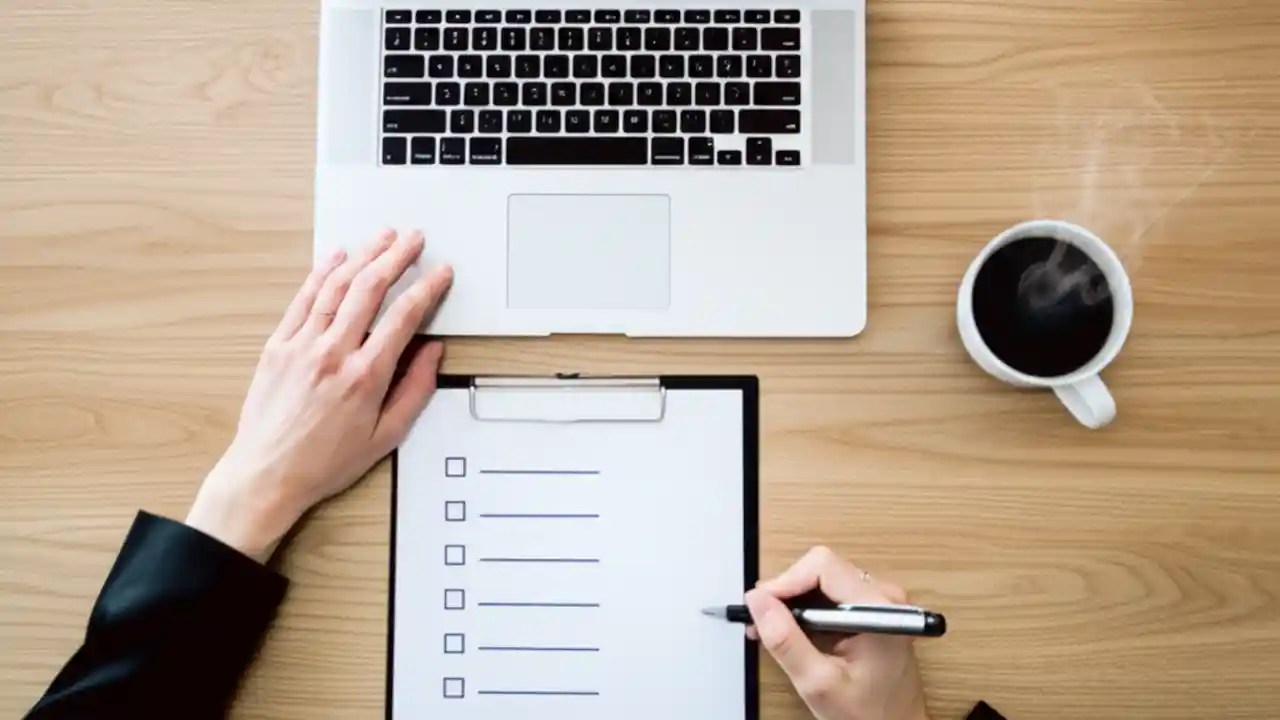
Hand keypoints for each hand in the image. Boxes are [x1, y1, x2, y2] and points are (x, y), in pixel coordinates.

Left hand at [186, 230, 452, 561]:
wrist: (267, 474)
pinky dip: (320, 274)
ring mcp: (301, 346)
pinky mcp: (277, 346)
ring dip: (362, 256)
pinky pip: (302, 300)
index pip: (404, 316)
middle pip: (370, 288)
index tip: (440, 273)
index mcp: (366, 376)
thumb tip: (433, 353)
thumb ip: (415, 390)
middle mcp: (333, 353)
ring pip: (336, 286)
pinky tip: (335, 258)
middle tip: (413, 239)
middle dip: (396, 257)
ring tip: (381, 237)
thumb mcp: (385, 437)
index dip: (427, 288)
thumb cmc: (324, 462)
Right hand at [746, 547, 929, 719]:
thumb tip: (759, 602)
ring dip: (795, 600)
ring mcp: (881, 602)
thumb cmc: (871, 715)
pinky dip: (808, 607)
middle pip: (822, 569)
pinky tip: (793, 630)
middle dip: (787, 591)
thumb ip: (786, 641)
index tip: (761, 604)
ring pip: (824, 580)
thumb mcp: (819, 683)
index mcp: (879, 609)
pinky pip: (833, 594)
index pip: (823, 566)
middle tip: (761, 620)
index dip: (786, 580)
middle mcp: (885, 598)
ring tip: (773, 628)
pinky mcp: (874, 611)